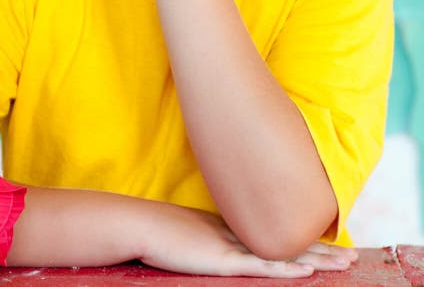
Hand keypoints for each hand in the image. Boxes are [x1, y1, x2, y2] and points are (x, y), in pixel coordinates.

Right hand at [140, 204, 356, 277]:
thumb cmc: (158, 231)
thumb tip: (215, 244)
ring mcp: (231, 246)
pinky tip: (307, 270)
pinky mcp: (222, 260)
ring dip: (317, 259)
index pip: (275, 234)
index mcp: (231, 228)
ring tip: (346, 264)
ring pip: (282, 253)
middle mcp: (238, 234)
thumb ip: (207, 236)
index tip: (329, 243)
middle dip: (322, 249)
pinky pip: (260, 266)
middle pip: (287, 242)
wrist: (140, 223)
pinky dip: (285, 268)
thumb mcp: (189, 232)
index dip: (304, 240)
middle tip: (354, 256)